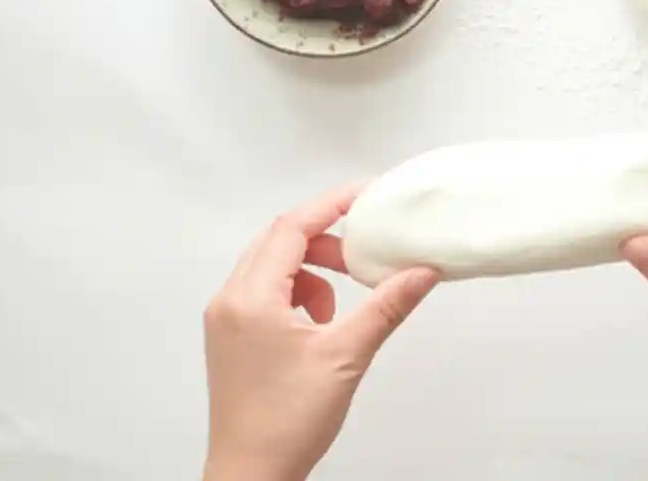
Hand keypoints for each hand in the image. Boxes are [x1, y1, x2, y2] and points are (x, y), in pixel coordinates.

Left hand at [202, 184, 439, 480]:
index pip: (291, 228)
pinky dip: (296, 293)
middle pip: (277, 241)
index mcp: (251, 298)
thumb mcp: (347, 356)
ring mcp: (224, 319)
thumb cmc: (290, 421)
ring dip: (311, 268)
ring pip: (270, 266)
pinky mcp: (229, 338)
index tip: (366, 195)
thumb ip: (386, 306)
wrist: (252, 475)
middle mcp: (229, 300)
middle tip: (364, 251)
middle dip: (324, 239)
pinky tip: (319, 326)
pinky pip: (263, 292)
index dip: (331, 205)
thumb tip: (423, 270)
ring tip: (342, 302)